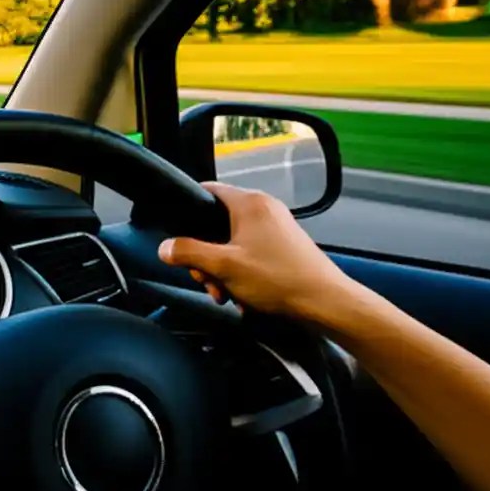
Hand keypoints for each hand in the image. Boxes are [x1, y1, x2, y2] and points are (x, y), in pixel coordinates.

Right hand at [158, 182, 358, 326]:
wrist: (324, 300)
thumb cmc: (277, 278)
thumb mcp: (224, 266)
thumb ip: (189, 252)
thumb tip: (165, 246)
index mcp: (249, 203)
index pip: (207, 190)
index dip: (188, 210)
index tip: (178, 234)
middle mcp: (264, 208)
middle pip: (217, 223)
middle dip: (206, 255)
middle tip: (206, 280)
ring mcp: (276, 226)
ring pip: (233, 242)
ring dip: (222, 270)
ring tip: (226, 294)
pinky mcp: (284, 245)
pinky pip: (251, 253)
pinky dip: (241, 272)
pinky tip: (243, 297)